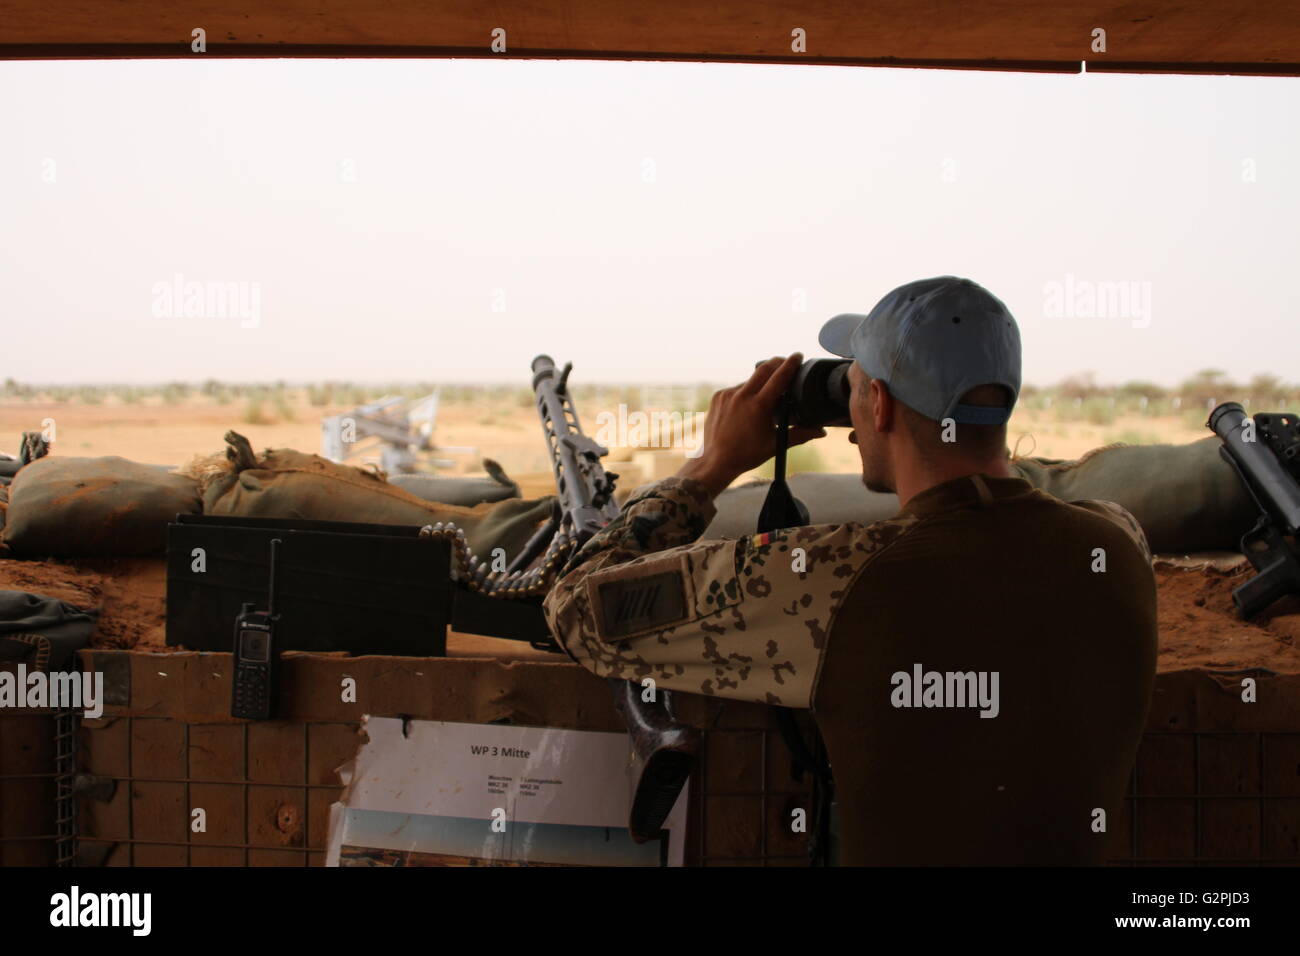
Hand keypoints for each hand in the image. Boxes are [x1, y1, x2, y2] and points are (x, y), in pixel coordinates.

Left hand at [676, 354, 826, 496]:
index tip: (798, 355)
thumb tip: (822, 431)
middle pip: (764, 368)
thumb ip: (800, 434)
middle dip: (777, 363)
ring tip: (768, 393)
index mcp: (758, 406)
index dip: (791, 364)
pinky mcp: (718, 397)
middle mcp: (742, 396)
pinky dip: (746, 392)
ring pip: (750, 380)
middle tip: (787, 362)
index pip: (779, 377)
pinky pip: (736, 388)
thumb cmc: (747, 455)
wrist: (715, 461)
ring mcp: (727, 395)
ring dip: (761, 382)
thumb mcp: (776, 444)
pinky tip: (749, 404)